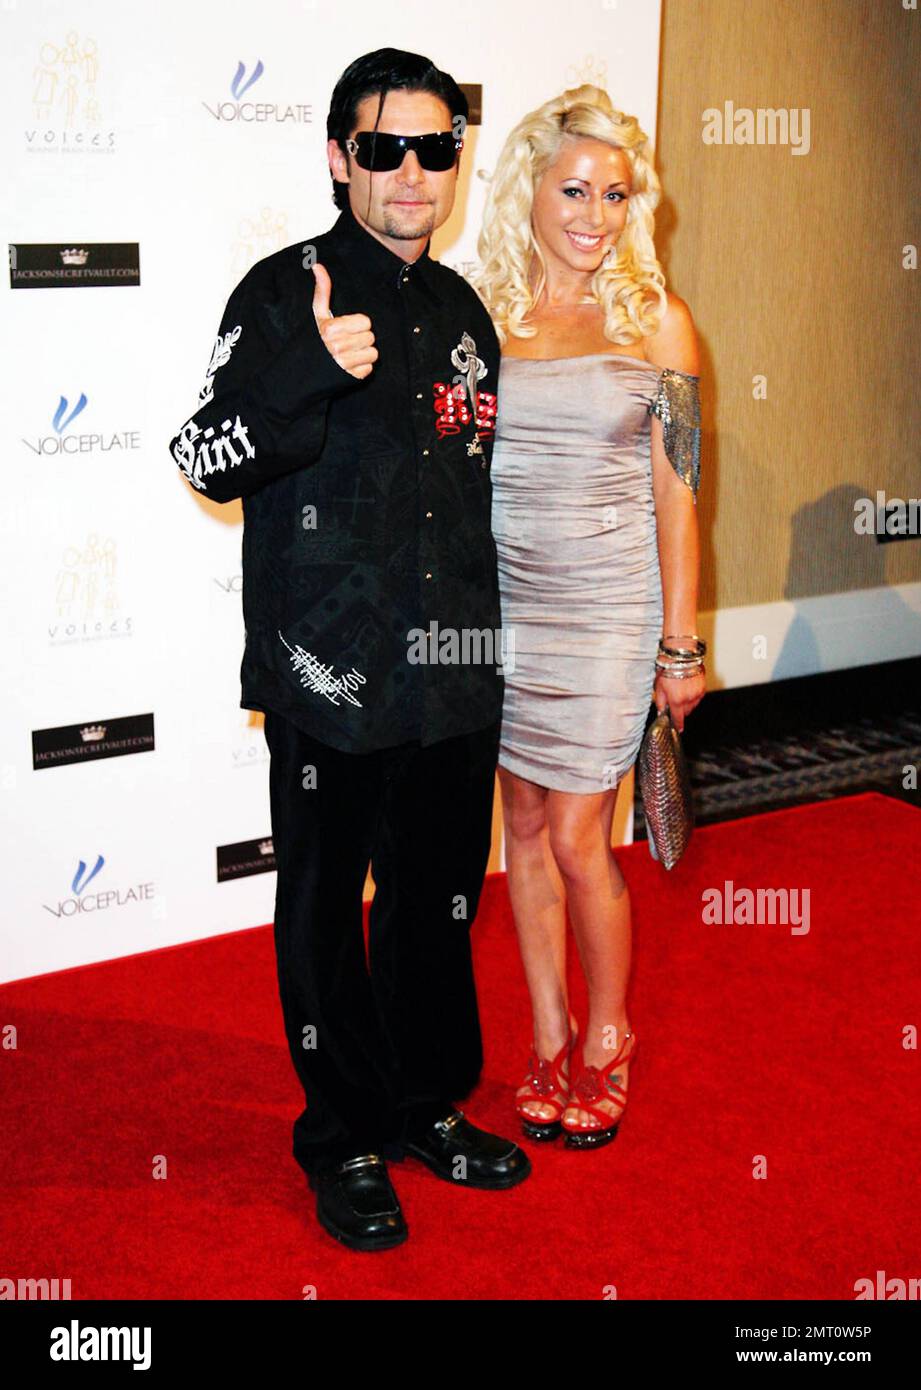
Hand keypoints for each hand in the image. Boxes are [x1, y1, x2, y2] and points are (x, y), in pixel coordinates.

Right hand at [311, 262, 377, 379]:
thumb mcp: (318, 315)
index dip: (357, 325)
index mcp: (331, 329)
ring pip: (374, 354)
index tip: (345, 329)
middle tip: (347, 343)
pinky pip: (370, 368)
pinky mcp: (351, 378)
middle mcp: (338, 347)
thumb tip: (317, 265)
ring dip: (364, 354)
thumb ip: (322, 290)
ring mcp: (345, 365)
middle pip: (371, 337)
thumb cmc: (314, 339)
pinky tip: (349, 366)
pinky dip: (362, 368)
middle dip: (361, 339)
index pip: (366, 322)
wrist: (303, 372)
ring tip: (349, 354)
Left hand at [653, 669, 705, 731]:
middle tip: (674, 701)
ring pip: (693, 706)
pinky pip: (698, 698)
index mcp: (676, 700)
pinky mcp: (703, 687)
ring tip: (681, 692)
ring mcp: (697, 693)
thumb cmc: (668, 669)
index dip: (678, 725)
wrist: (681, 656)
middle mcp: (688, 699)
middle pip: (686, 713)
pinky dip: (693, 696)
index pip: (678, 718)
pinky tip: (688, 688)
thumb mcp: (658, 686)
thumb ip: (660, 702)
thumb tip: (661, 712)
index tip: (678, 729)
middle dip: (680, 711)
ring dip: (687, 704)